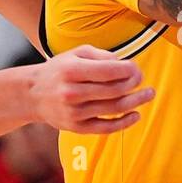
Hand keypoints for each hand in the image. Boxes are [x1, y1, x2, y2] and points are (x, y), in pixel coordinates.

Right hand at [25, 45, 153, 133]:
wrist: (32, 94)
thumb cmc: (59, 70)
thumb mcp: (76, 54)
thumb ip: (102, 56)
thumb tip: (127, 65)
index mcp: (71, 70)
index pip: (109, 71)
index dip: (129, 70)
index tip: (137, 69)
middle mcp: (72, 92)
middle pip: (114, 90)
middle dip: (134, 85)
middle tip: (144, 81)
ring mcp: (74, 112)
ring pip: (113, 109)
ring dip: (136, 102)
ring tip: (148, 94)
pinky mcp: (76, 127)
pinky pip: (106, 128)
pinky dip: (124, 122)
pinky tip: (136, 114)